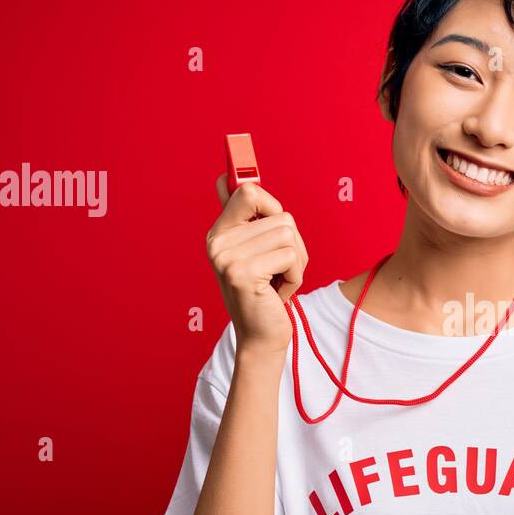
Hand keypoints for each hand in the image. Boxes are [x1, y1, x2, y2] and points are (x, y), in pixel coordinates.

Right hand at [206, 173, 308, 356]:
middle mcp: (217, 242)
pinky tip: (277, 293)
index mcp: (219, 232)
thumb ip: (245, 217)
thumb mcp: (254, 251)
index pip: (245, 190)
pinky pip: (291, 256)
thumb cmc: (263, 293)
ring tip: (277, 281)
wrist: (261, 337)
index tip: (272, 218)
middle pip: (280, 214)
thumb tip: (229, 177)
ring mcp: (226, 257)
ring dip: (296, 263)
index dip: (270, 202)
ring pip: (288, 234)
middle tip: (277, 269)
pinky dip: (295, 277)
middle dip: (292, 244)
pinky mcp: (242, 273)